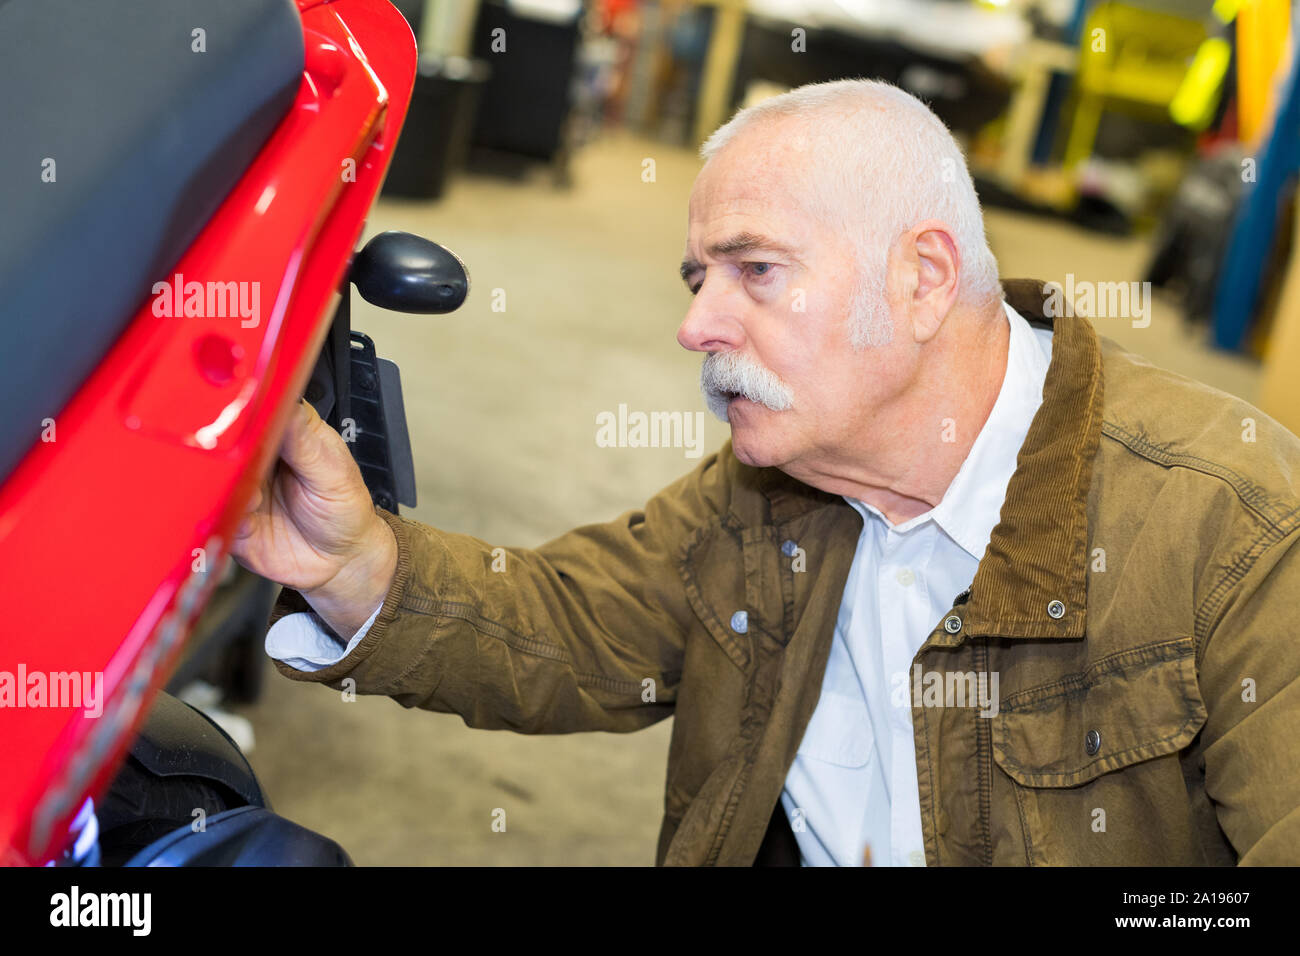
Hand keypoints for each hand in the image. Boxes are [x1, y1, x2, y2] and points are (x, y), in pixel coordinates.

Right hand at [231, 398, 397, 636]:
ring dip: (226, 488)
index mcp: (286, 435)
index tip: (241, 419)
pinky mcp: (233, 521)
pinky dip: (223, 518)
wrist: (341, 562)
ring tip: (253, 499)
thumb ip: (304, 442)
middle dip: (228, 454)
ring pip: (213, 480)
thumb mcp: (333, 473)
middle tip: (242, 465)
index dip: (245, 411)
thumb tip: (285, 403)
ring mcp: (243, 490)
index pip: (257, 410)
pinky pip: (213, 516)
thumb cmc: (345, 510)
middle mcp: (259, 460)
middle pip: (225, 444)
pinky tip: (246, 521)